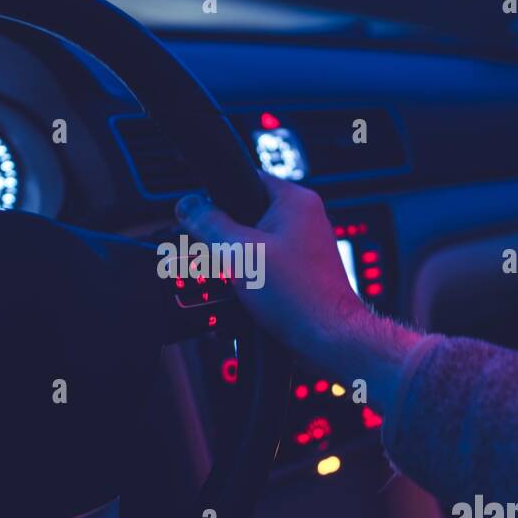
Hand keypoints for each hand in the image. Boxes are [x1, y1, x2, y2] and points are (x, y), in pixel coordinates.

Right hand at [176, 174, 429, 412]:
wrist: (329, 338)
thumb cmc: (300, 295)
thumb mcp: (240, 253)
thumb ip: (210, 225)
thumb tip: (189, 205)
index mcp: (294, 201)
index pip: (245, 178)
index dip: (216, 198)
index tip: (199, 217)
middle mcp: (302, 220)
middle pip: (242, 219)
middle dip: (220, 245)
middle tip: (211, 260)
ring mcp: (301, 249)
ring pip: (249, 250)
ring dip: (232, 271)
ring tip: (227, 286)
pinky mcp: (297, 276)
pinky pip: (261, 273)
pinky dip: (246, 287)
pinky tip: (238, 304)